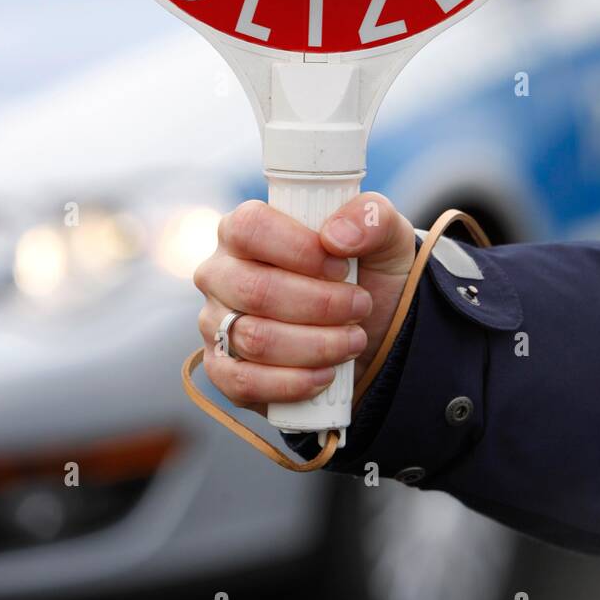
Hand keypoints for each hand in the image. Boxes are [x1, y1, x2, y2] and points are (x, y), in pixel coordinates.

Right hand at [194, 193, 416, 412]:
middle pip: (254, 289)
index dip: (298, 249)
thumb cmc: (366, 271)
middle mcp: (220, 273)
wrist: (372, 330)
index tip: (342, 267)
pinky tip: (326, 375)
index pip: (250, 227)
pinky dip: (293, 383)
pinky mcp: (222, 370)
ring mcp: (215, 323)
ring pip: (255, 339)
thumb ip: (370, 217)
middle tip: (360, 307)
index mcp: (244, 229)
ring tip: (354, 340)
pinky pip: (244, 382)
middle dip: (319, 304)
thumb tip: (336, 237)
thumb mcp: (384, 235)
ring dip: (317, 345)